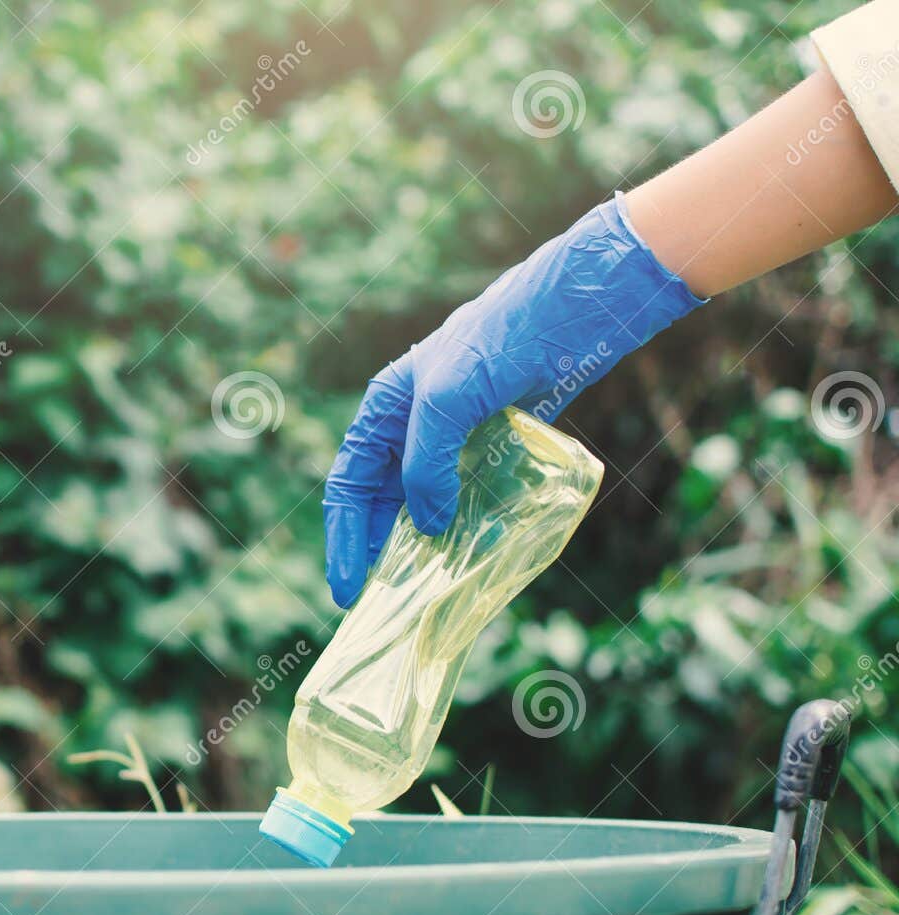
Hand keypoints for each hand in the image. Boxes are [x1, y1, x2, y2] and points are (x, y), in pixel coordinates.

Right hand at [323, 194, 704, 607]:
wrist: (569, 311)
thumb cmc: (498, 342)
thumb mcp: (446, 402)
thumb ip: (427, 465)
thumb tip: (426, 525)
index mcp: (385, 409)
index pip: (349, 486)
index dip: (345, 539)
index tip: (346, 589)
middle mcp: (411, 425)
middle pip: (381, 500)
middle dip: (376, 550)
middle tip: (377, 602)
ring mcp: (453, 435)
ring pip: (423, 500)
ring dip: (419, 543)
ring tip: (419, 589)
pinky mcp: (493, 442)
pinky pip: (466, 494)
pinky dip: (461, 526)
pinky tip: (466, 554)